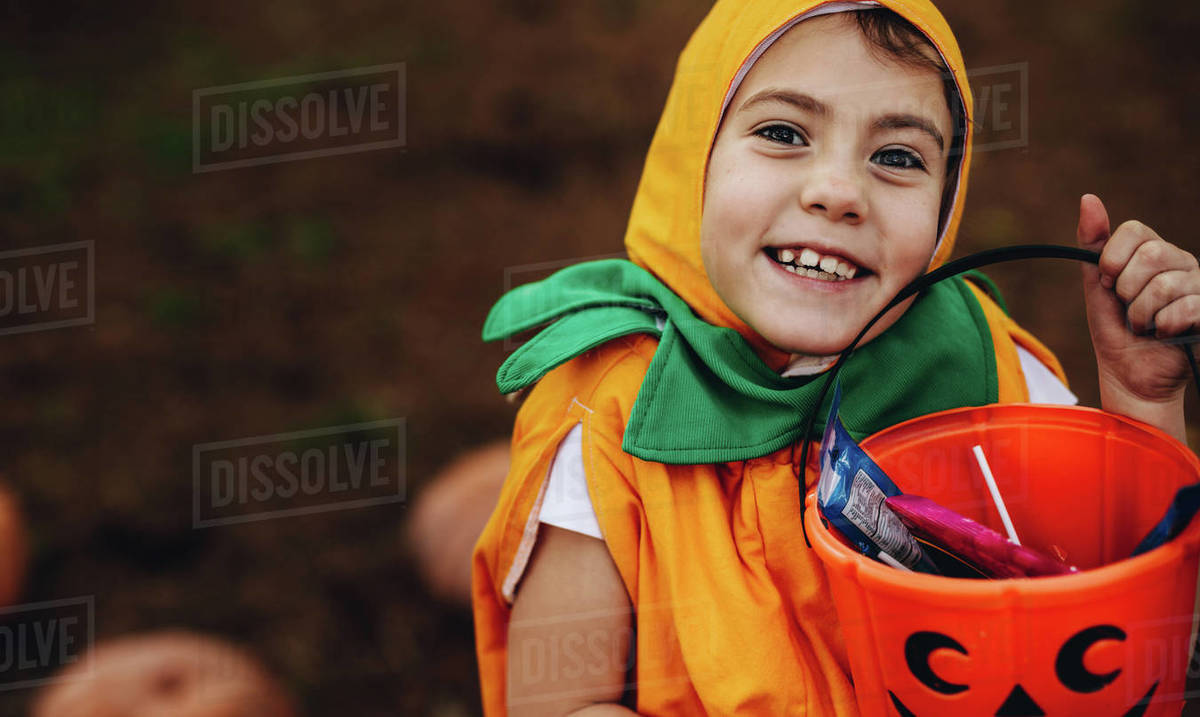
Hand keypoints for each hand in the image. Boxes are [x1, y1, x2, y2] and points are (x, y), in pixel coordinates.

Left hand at [1076, 194, 1198, 440]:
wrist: (1131, 376)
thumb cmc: (1115, 331)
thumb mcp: (1097, 287)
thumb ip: (1093, 245)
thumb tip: (1088, 198)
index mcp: (1154, 252)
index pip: (1135, 230)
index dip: (1113, 258)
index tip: (1107, 282)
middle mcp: (1181, 263)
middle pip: (1153, 254)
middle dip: (1127, 289)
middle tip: (1127, 307)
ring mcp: (1199, 286)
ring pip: (1166, 284)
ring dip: (1142, 314)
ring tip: (1144, 326)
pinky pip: (1187, 308)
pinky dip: (1165, 326)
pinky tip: (1166, 333)